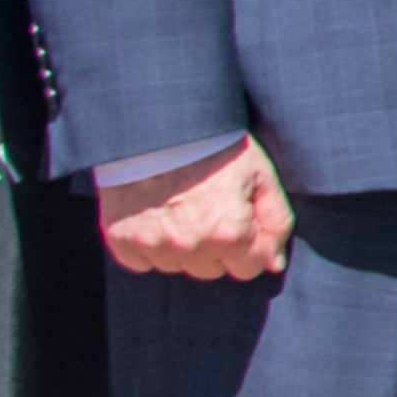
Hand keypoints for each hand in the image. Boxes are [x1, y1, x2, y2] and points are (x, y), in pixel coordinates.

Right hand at [101, 140, 293, 281]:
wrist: (159, 126)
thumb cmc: (215, 147)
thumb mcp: (260, 175)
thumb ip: (276, 222)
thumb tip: (274, 264)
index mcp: (229, 233)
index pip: (249, 269)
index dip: (250, 245)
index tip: (241, 220)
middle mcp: (190, 246)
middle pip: (213, 270)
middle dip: (217, 247)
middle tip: (209, 209)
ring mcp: (152, 245)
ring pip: (178, 267)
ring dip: (183, 247)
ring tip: (182, 208)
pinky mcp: (121, 240)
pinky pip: (141, 262)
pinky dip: (150, 244)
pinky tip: (157, 215)